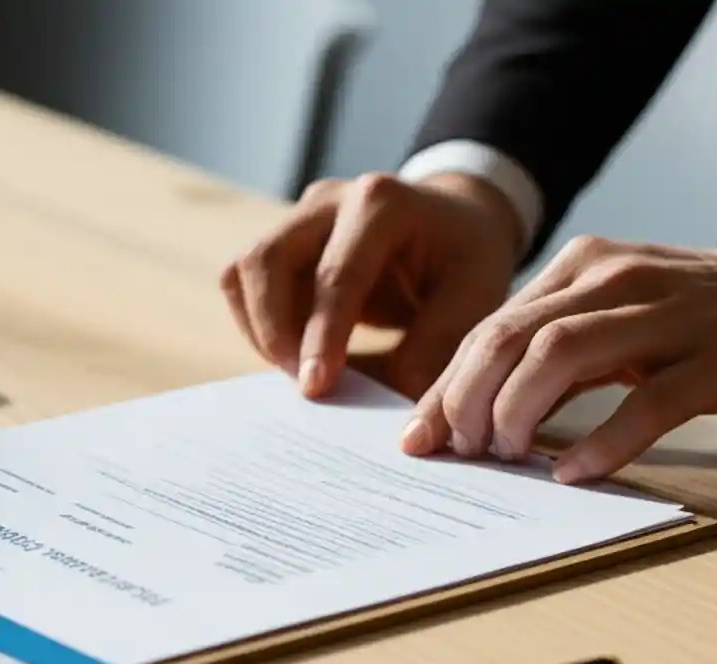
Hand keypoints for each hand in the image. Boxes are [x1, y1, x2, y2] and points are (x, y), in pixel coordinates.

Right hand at [221, 172, 521, 398]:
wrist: (456, 219)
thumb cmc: (466, 258)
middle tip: (303, 385)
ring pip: (242, 271)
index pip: (335, 276)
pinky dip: (259, 324)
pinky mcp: (282, 239)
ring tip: (298, 369)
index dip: (320, 337)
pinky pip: (244, 284)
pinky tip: (295, 349)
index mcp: (382, 203)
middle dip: (272, 330)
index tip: (315, 388)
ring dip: (259, 328)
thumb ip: (434, 349)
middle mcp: (330, 199)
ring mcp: (298, 216)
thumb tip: (396, 411)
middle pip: (264, 260)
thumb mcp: (475, 297)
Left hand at [402, 235, 716, 482]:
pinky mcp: (716, 359)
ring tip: (504, 455)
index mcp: (583, 265)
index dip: (447, 385)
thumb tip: (480, 410)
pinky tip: (572, 473)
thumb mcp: (617, 314)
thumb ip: (554, 349)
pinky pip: (646, 404)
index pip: (491, 327)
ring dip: (516, 412)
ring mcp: (668, 315)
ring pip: (559, 355)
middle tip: (457, 450)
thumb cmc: (698, 316)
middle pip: (509, 337)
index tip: (417, 435)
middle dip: (466, 399)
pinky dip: (600, 442)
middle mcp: (615, 278)